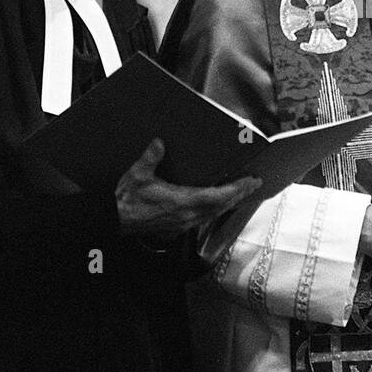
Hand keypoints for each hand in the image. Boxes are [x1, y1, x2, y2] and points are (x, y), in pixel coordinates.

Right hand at [115, 138, 261, 246]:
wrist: (117, 222)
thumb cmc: (127, 200)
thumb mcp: (138, 175)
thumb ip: (150, 158)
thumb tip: (159, 143)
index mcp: (182, 202)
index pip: (218, 196)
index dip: (237, 189)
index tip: (251, 181)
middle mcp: (188, 216)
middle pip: (222, 206)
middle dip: (240, 194)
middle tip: (254, 184)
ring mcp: (184, 224)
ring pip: (215, 214)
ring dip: (229, 203)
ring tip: (241, 192)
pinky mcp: (179, 228)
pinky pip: (205, 219)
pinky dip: (216, 209)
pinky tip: (218, 204)